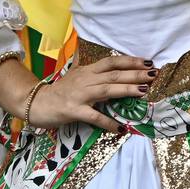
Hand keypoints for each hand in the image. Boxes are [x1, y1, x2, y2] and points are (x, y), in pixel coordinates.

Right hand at [27, 55, 154, 132]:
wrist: (36, 103)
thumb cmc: (61, 91)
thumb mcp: (79, 77)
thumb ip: (97, 75)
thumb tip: (118, 73)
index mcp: (88, 71)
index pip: (112, 62)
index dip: (131, 61)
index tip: (148, 62)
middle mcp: (85, 80)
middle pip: (114, 75)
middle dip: (135, 74)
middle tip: (154, 74)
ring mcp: (79, 95)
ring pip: (107, 90)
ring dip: (126, 90)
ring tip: (144, 91)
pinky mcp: (73, 111)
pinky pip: (94, 117)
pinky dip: (108, 122)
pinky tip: (120, 127)